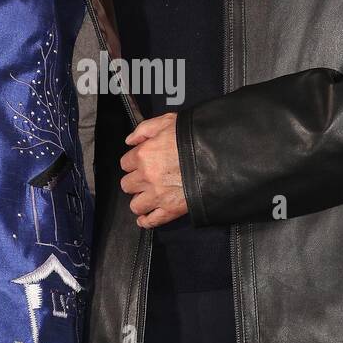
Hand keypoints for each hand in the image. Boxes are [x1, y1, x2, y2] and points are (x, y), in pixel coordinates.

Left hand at [120, 112, 188, 228]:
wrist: (218, 154)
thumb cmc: (194, 136)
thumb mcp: (167, 121)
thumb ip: (144, 129)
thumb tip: (130, 141)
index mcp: (143, 155)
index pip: (125, 163)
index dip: (133, 162)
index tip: (140, 162)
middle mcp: (146, 177)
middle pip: (127, 185)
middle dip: (135, 181)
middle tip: (145, 178)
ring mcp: (157, 196)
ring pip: (135, 205)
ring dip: (140, 201)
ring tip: (147, 196)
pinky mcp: (170, 210)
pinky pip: (151, 221)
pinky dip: (146, 221)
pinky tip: (145, 218)